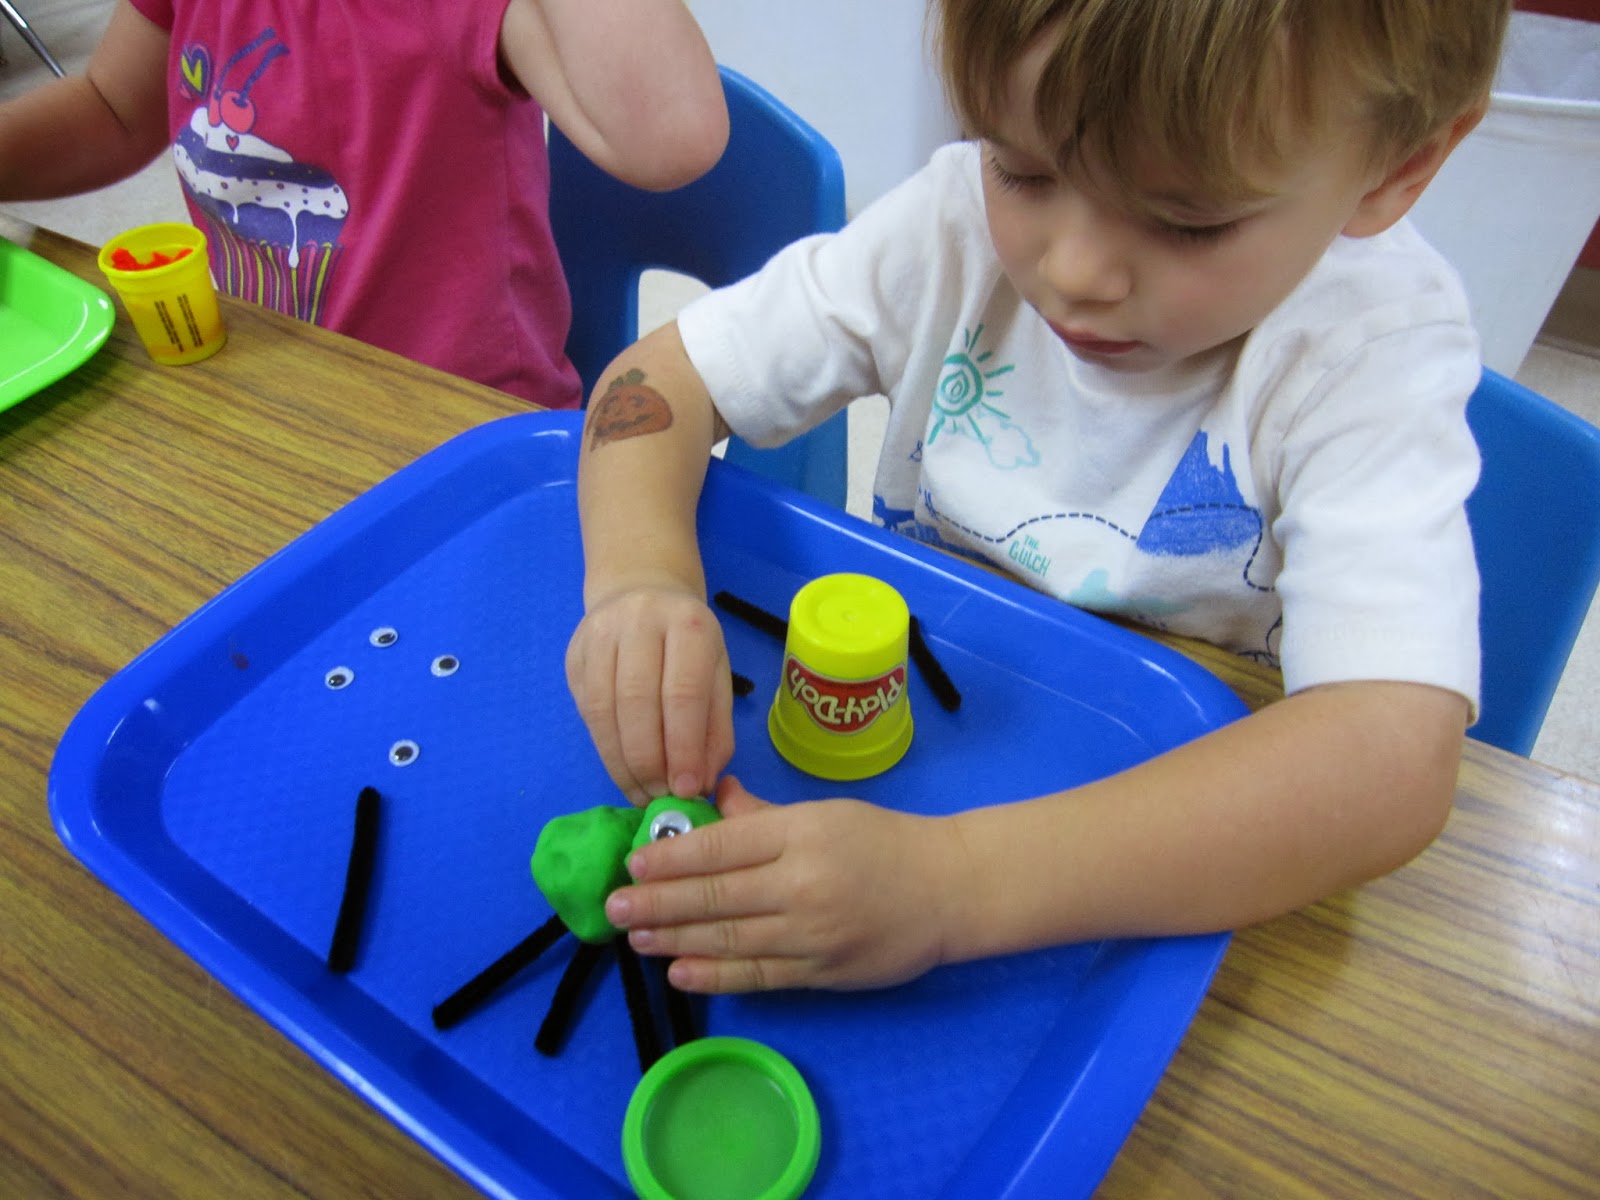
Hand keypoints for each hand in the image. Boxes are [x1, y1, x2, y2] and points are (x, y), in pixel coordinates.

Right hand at [565, 584, 733, 803]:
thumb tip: (701, 784)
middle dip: (649, 762)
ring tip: (642, 793)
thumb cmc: (689, 644)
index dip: (683, 747)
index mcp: (687, 625)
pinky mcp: (574, 656)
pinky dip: (606, 750)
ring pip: (603, 712)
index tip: (688, 789)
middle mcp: (639, 622)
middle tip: (662, 797)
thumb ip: (715, 729)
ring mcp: (598, 636)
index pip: (682, 693)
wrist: (641, 591)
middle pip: (636, 703)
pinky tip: (624, 771)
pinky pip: (587, 713)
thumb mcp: (717, 676)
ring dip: (622, 764)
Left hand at [604, 776, 967, 991]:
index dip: (672, 857)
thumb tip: (711, 799)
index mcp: (801, 834)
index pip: (723, 846)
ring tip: (635, 937)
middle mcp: (802, 884)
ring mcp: (811, 934)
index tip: (633, 861)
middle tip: (615, 905)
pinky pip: (757, 976)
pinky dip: (714, 975)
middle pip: (716, 896)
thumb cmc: (882, 842)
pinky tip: (679, 972)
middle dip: (657, 902)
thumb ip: (762, 815)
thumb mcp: (823, 813)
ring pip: (729, 939)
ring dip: (674, 939)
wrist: (949, 890)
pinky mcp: (821, 973)